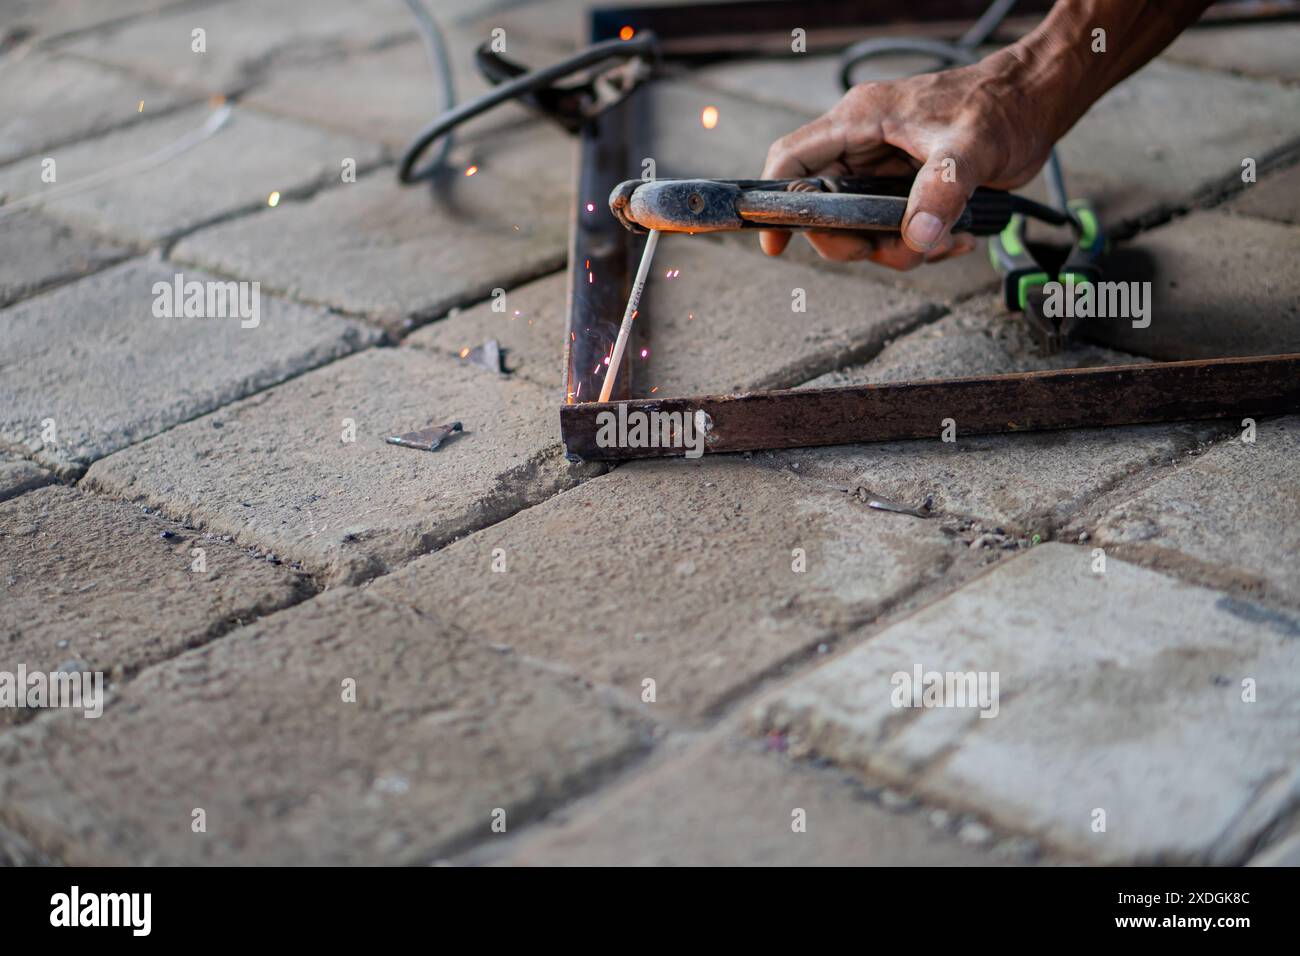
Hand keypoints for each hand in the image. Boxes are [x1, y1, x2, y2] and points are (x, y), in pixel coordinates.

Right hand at [760, 50, 1059, 268]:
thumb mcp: (973, 146)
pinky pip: (892, 230)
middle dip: (853, 241)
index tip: (776, 243)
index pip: (793, 160)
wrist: (1036, 102)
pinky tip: (955, 238)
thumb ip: (942, 190)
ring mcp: (881, 169)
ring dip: (894, 249)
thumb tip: (917, 237)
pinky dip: (919, 244)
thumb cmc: (1003, 106)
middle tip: (889, 250)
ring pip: (858, 227)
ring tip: (942, 242)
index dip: (775, 202)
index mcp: (861, 122)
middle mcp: (863, 145)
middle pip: (823, 209)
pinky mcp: (903, 188)